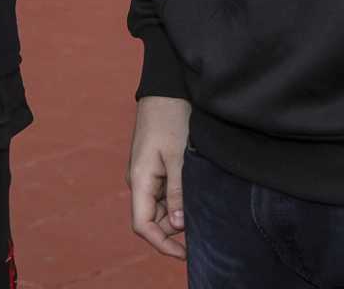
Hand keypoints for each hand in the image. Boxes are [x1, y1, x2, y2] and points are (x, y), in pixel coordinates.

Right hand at [127, 95, 191, 260]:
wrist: (165, 89)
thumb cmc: (171, 119)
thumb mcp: (179, 157)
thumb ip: (178, 192)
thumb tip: (178, 225)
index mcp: (140, 180)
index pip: (143, 226)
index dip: (162, 244)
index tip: (186, 253)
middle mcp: (140, 181)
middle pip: (153, 220)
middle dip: (175, 232)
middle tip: (203, 230)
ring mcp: (147, 175)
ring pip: (161, 209)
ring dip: (179, 215)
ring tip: (204, 211)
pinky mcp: (155, 168)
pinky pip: (165, 194)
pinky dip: (180, 201)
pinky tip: (197, 196)